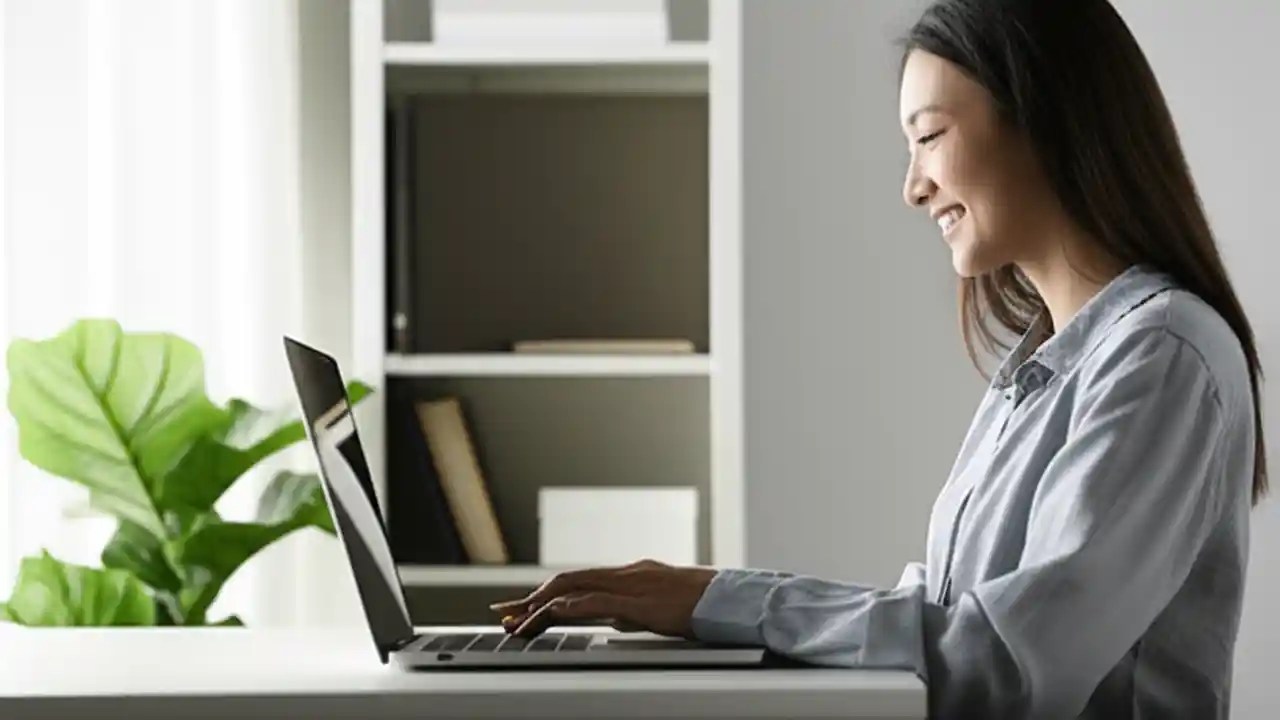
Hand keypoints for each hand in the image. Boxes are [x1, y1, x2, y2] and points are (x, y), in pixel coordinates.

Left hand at [488, 559, 716, 638]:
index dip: (548, 593)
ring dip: (540, 607)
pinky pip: (593, 603)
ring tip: (516, 623)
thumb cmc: (703, 604)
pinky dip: (566, 609)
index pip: (580, 581)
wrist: (729, 599)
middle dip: (532, 598)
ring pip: (573, 589)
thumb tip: (614, 620)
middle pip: (567, 581)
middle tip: (505, 613)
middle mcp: (625, 574)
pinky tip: (549, 616)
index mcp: (631, 574)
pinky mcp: (637, 602)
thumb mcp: (660, 607)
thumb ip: (634, 609)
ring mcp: (630, 584)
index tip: (524, 605)